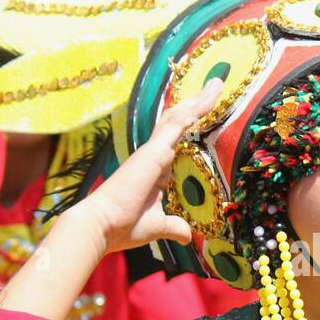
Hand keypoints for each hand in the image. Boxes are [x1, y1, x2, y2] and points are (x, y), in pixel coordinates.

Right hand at [79, 78, 222, 254]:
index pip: (177, 139)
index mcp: (156, 169)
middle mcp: (154, 155)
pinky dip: (193, 111)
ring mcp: (153, 151)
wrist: (101, 227)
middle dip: (197, 103)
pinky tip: (208, 99)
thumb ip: (174, 225)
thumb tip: (188, 235)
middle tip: (216, 85)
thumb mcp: (158, 226)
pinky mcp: (153, 153)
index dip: (191, 123)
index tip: (207, 111)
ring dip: (199, 100)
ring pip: (178, 117)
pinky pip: (177, 125)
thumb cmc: (124, 227)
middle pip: (178, 121)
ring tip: (217, 84)